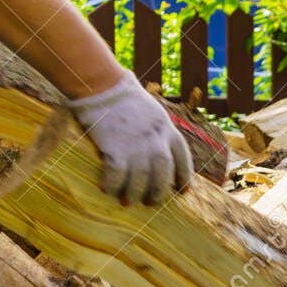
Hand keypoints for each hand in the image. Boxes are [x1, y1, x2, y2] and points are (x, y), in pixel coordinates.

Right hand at [67, 73, 192, 205]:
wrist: (101, 84)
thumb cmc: (123, 95)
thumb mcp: (151, 109)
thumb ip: (157, 130)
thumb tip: (159, 150)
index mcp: (167, 128)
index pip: (182, 158)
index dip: (184, 176)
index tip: (182, 191)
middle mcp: (156, 140)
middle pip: (163, 174)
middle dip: (159, 192)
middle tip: (151, 202)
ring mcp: (137, 146)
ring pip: (141, 180)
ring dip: (134, 194)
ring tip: (128, 202)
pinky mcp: (115, 149)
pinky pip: (117, 176)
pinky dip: (112, 186)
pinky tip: (107, 190)